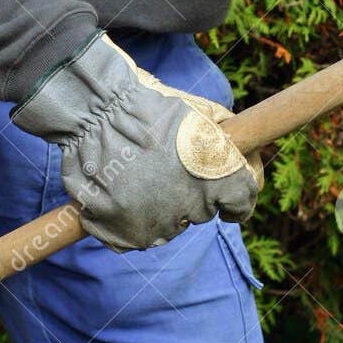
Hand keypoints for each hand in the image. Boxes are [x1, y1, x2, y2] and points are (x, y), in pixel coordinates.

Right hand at [10, 31, 261, 252]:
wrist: (97, 110)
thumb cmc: (151, 106)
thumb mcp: (201, 110)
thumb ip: (228, 133)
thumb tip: (244, 146)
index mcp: (220, 179)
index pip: (243, 202)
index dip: (237, 194)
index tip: (227, 191)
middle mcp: (194, 209)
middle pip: (202, 212)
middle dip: (193, 192)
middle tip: (168, 165)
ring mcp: (158, 226)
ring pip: (169, 225)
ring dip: (161, 207)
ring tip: (141, 174)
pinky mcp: (127, 236)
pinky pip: (138, 236)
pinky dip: (132, 219)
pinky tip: (123, 191)